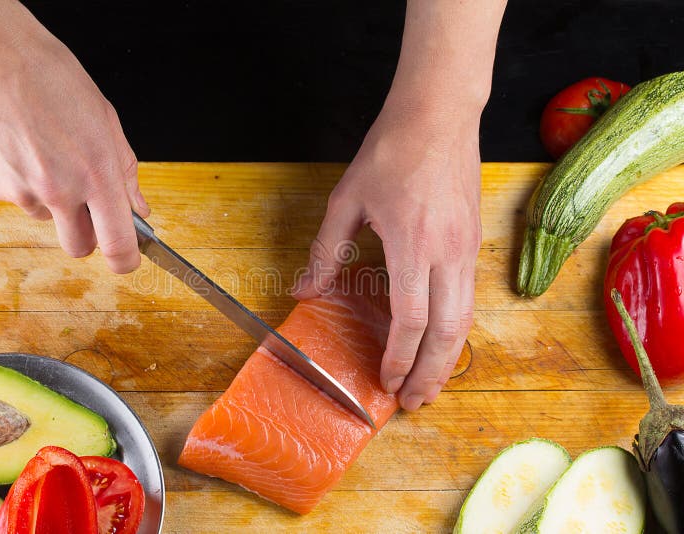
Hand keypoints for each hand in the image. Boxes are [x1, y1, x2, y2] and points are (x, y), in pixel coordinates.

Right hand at [0, 34, 148, 272]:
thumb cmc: (56, 83)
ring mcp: (24, 192)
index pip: (117, 244)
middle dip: (88, 237)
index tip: (127, 260)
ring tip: (49, 156)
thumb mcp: (108, 124)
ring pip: (48, 220)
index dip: (126, 262)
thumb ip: (126, 174)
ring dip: (54, 202)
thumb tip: (140, 209)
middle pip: (79, 248)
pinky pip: (20, 201)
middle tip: (87, 208)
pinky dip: (26, 185)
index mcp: (98, 175)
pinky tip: (25, 151)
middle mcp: (61, 190)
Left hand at [293, 104, 481, 410]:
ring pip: (466, 320)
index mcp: (412, 244)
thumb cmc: (391, 152)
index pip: (411, 318)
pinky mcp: (474, 242)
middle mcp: (448, 253)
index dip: (399, 357)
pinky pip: (469, 298)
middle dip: (430, 373)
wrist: (439, 114)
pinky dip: (457, 331)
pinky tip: (442, 343)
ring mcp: (467, 249)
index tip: (386, 382)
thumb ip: (326, 251)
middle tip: (414, 402)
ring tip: (431, 385)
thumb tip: (303, 290)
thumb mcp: (347, 199)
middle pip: (447, 331)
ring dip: (448, 359)